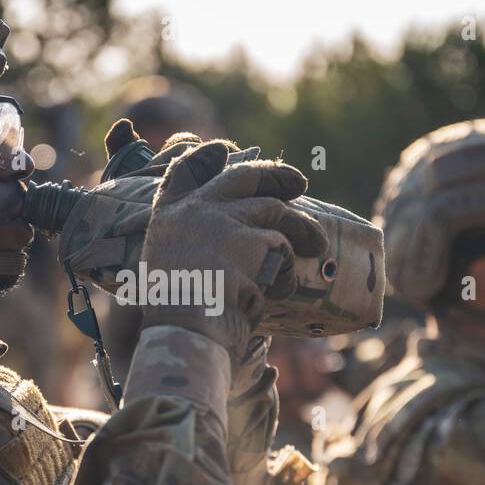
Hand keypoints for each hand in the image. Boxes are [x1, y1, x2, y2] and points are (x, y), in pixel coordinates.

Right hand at [140, 141, 327, 359]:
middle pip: (242, 177)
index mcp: (168, 219)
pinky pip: (282, 249)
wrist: (184, 334)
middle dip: (275, 175)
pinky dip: (286, 271)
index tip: (222, 150)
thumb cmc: (176, 319)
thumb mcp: (167, 275)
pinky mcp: (250, 242)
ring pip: (274, 211)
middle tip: (299, 183)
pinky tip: (280, 289)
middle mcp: (194, 212)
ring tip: (317, 244)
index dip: (205, 158)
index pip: (185, 172)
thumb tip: (226, 256)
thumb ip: (190, 253)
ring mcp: (223, 223)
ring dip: (301, 227)